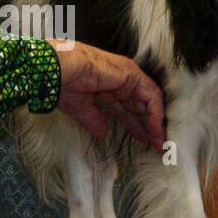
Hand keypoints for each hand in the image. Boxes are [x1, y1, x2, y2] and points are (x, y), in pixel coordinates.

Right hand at [48, 39, 165, 150]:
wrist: (58, 71)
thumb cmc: (62, 84)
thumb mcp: (82, 109)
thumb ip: (94, 120)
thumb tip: (102, 134)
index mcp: (107, 87)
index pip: (128, 109)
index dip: (136, 126)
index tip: (143, 142)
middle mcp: (120, 81)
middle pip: (141, 106)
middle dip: (150, 127)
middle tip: (157, 146)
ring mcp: (127, 76)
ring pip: (150, 101)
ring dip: (155, 123)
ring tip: (160, 142)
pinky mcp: (132, 74)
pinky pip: (150, 96)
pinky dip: (155, 113)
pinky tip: (155, 129)